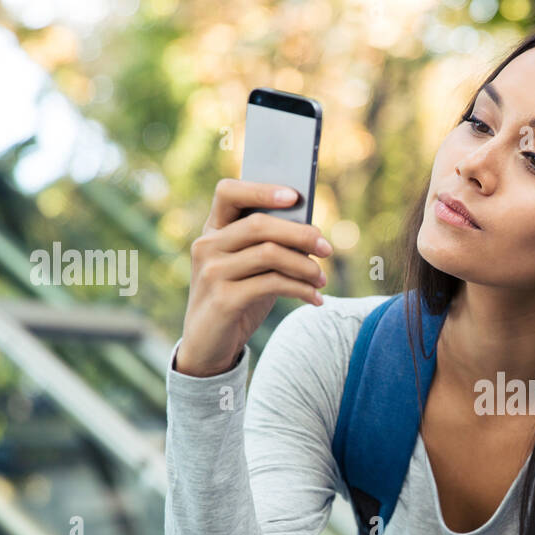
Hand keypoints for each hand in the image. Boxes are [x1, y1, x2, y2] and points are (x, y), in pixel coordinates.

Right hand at [176, 179, 333, 376]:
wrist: (209, 345)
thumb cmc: (237, 298)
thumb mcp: (250, 268)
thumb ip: (269, 246)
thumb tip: (312, 233)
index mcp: (212, 230)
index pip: (229, 192)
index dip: (262, 190)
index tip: (295, 196)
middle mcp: (207, 246)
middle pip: (260, 224)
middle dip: (300, 234)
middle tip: (327, 249)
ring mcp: (212, 272)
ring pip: (270, 254)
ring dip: (305, 266)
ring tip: (322, 279)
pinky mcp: (223, 299)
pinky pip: (272, 283)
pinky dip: (301, 290)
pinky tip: (315, 298)